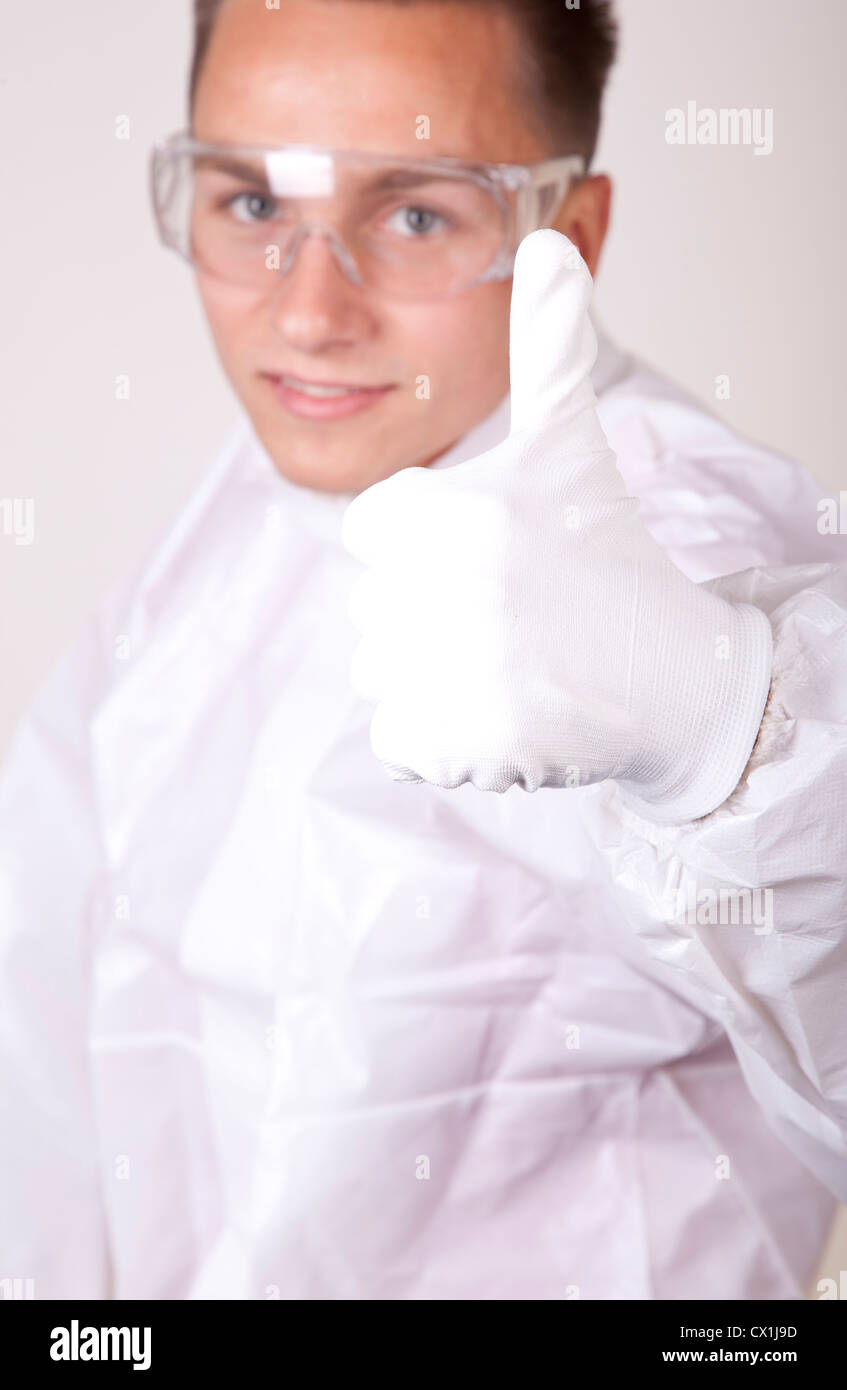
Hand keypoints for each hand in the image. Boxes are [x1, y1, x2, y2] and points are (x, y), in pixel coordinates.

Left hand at [341, 230, 772, 823]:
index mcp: (449, 513)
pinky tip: (506, 708)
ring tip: (514, 661)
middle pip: (374, 604)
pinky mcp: (451, 746)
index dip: (429, 542)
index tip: (494, 555)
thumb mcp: (570, 446)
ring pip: (380, 671)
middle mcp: (440, 594)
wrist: (673, 677)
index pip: (373, 530)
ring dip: (435, 673)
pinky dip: (440, 734)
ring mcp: (445, 676)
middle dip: (432, 612)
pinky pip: (396, 737)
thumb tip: (544, 237)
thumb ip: (544, 346)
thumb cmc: (610, 554)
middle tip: (516, 613)